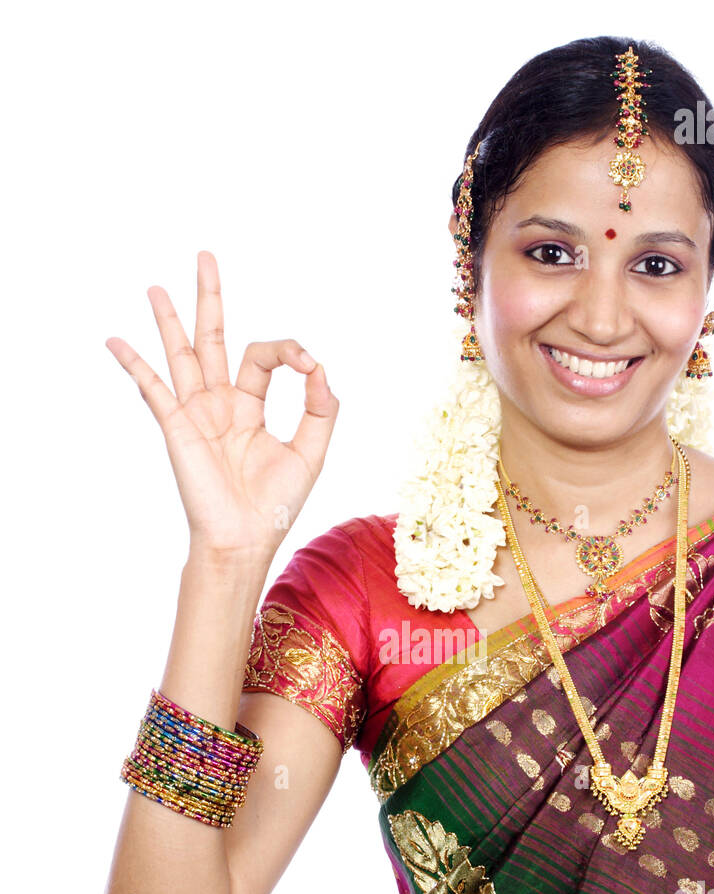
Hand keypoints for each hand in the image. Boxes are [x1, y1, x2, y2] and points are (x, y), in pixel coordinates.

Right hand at [106, 250, 338, 560]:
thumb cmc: (275, 504)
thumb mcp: (311, 451)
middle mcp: (220, 404)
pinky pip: (153, 389)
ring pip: (181, 355)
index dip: (289, 352)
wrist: (245, 539)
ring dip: (169, 320)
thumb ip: (321, 409)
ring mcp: (196, 413)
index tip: (308, 366)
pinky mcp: (178, 427)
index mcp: (250, 407)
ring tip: (155, 286)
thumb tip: (321, 368)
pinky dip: (134, 364)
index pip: (264, 358)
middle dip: (210, 298)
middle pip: (212, 339)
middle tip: (205, 256)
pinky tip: (115, 341)